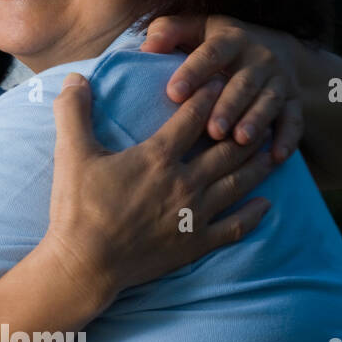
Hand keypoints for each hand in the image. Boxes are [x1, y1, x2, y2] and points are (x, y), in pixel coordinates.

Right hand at [43, 72, 272, 314]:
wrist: (85, 264)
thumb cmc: (78, 208)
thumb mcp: (71, 154)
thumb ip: (73, 112)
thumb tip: (74, 77)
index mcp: (157, 158)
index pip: (193, 117)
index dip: (209, 96)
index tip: (221, 81)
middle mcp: (185, 183)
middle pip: (226, 149)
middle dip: (245, 127)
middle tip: (259, 112)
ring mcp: (194, 215)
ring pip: (237, 183)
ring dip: (256, 164)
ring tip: (270, 150)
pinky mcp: (195, 243)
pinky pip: (234, 227)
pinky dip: (253, 214)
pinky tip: (265, 205)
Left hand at [142, 14, 301, 162]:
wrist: (273, 45)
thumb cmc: (217, 43)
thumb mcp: (195, 29)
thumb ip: (169, 31)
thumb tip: (149, 45)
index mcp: (231, 40)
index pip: (211, 54)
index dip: (193, 73)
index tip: (173, 93)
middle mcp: (260, 58)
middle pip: (244, 83)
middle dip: (229, 107)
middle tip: (213, 130)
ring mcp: (280, 80)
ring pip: (269, 101)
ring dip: (257, 121)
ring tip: (240, 141)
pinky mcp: (294, 99)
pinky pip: (294, 119)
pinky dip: (287, 138)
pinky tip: (276, 157)